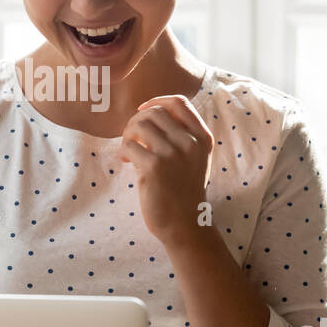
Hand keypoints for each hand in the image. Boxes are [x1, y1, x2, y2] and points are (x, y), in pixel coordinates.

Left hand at [119, 95, 214, 247]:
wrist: (185, 224)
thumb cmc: (185, 192)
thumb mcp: (195, 159)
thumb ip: (183, 136)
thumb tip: (150, 114)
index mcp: (202, 138)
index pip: (179, 102)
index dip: (157, 101)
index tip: (143, 111)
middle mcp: (190, 142)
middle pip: (154, 112)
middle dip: (136, 121)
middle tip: (132, 138)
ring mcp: (173, 153)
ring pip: (139, 124)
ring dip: (128, 134)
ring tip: (129, 150)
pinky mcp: (155, 166)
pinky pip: (129, 145)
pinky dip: (124, 151)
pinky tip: (127, 161)